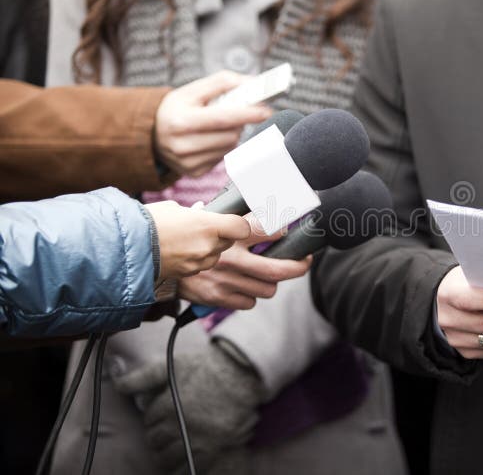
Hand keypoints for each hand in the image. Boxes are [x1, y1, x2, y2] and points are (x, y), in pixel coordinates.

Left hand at [114, 343, 264, 474]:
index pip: (148, 420)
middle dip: (157, 435)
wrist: (242, 373)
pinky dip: (183, 467)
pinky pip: (189, 469)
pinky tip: (184, 460)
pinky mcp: (212, 449)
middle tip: (167, 429)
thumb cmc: (207, 366)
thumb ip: (142, 377)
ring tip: (172, 446)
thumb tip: (118, 385)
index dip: (154, 416)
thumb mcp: (172, 365)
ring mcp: (195, 439)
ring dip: (166, 453)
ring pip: (167, 458)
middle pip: (155, 441)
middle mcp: (178, 426)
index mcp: (166, 407)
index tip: (163, 412)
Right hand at [145, 201, 249, 279]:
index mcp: (208, 225)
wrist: (124, 247)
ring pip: (215, 255)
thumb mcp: (174, 209)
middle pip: (230, 242)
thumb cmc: (147, 224)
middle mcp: (208, 246)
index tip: (235, 223)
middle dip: (221, 236)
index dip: (239, 225)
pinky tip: (180, 253)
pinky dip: (195, 260)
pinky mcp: (190, 274)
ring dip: (208, 249)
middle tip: (203, 230)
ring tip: (186, 241)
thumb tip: (202, 211)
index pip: (242, 228)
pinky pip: (201, 266)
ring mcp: (200, 263)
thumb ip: (195, 213)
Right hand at [155, 71, 270, 176]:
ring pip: (229, 147)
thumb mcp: (192, 90)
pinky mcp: (194, 172)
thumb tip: (252, 84)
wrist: (152, 135)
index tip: (266, 110)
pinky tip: (210, 139)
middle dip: (239, 122)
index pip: (222, 118)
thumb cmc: (176, 109)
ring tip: (217, 126)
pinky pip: (222, 158)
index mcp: (180, 121)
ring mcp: (188, 162)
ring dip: (231, 134)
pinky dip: (222, 146)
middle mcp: (182, 145)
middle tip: (237, 113)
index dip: (247, 114)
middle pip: (229, 135)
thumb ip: (222, 83)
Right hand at [178, 216, 311, 309]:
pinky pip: (249, 303)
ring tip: (268, 275)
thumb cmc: (176, 234)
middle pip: (279, 268)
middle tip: (305, 261)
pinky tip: (245, 287)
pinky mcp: (217, 297)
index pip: (266, 230)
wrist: (149, 259)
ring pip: (268, 289)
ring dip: (271, 283)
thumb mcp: (200, 215)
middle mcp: (231, 258)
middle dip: (299, 266)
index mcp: (228, 233)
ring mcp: (226, 280)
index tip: (289, 232)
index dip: (282, 232)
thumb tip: (247, 208)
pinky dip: (250, 297)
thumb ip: (225, 215)